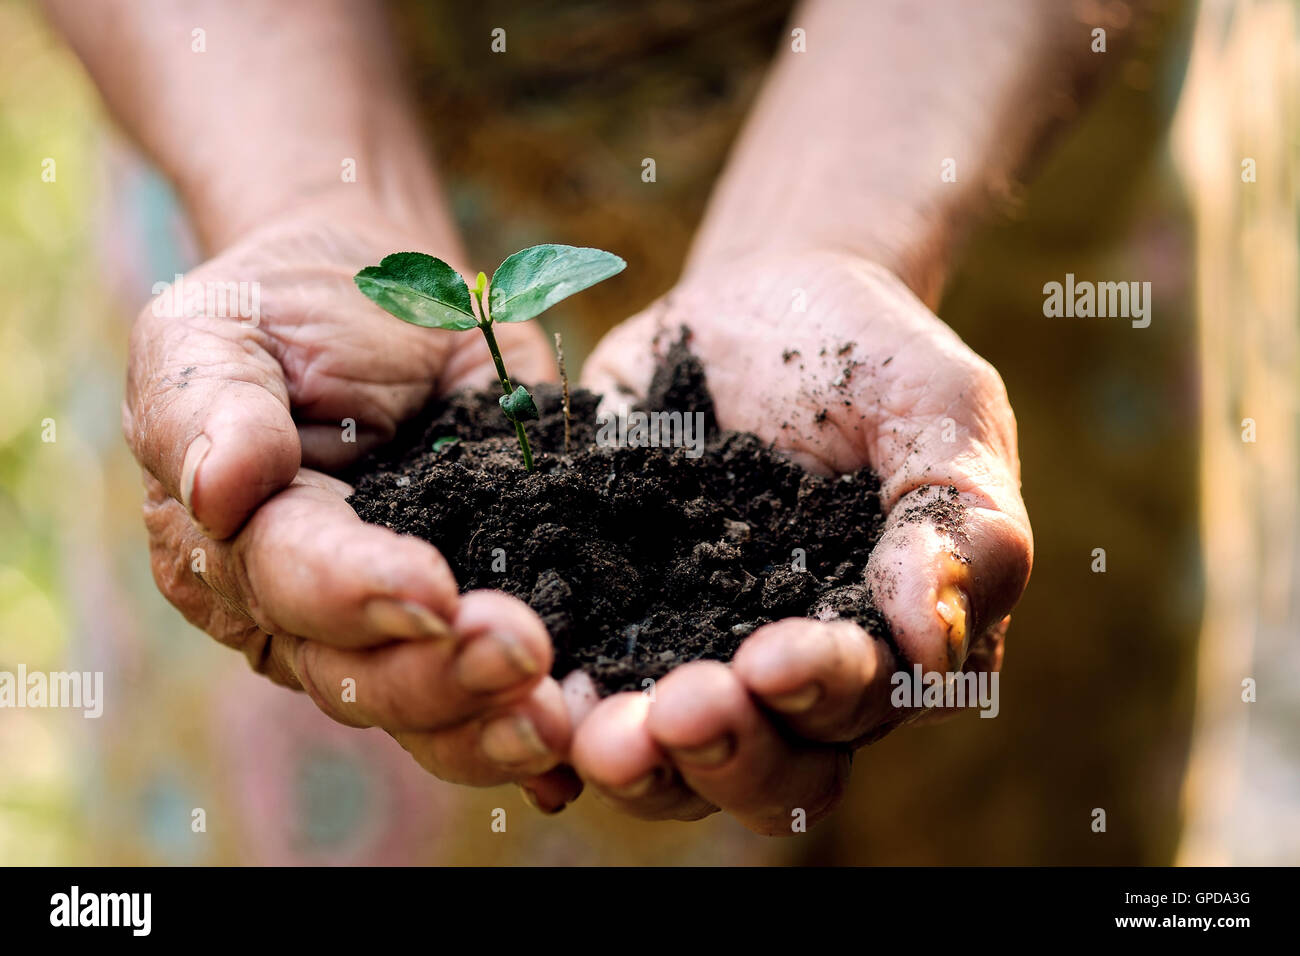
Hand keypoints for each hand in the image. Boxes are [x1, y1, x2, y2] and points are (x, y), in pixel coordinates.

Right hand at [129, 195, 583, 806]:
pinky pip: (497, 697)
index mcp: (235, 547)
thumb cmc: (290, 311)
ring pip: (430, 712)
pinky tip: (580, 743)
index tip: (431, 590)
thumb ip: (208, 407)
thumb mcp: (222, 332)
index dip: (358, 593)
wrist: (385, 298)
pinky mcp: (471, 626)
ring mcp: (394, 633)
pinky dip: (538, 732)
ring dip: (494, 724)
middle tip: (523, 654)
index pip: (290, 581)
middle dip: (442, 677)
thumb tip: (215, 489)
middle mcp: (306, 616)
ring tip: (560, 720)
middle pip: (362, 676)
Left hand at [573, 249, 1032, 832]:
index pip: (858, 706)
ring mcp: (683, 651)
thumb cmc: (873, 357)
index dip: (821, 694)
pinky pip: (573, 680)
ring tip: (591, 729)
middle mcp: (778, 676)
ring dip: (634, 758)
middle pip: (763, 771)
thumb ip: (962, 524)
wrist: (758, 300)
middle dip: (725, 752)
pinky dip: (550, 703)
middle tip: (680, 707)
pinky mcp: (601, 614)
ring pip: (664, 759)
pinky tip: (529, 685)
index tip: (778, 655)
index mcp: (875, 643)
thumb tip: (934, 647)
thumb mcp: (942, 411)